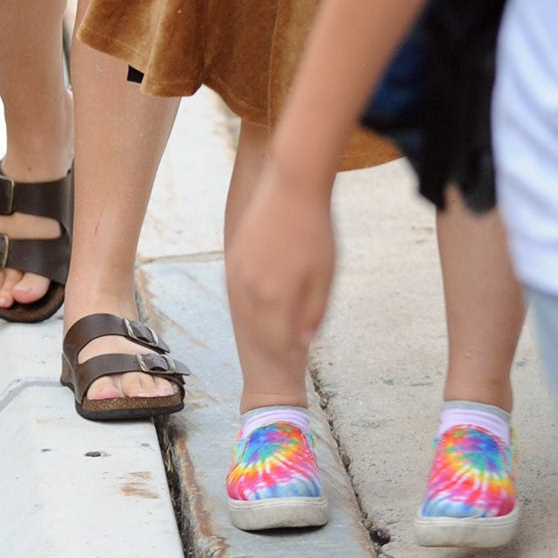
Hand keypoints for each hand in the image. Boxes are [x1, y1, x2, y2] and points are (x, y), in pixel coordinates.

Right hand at [227, 159, 336, 365]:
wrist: (291, 185)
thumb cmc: (314, 230)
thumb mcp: (324, 276)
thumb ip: (313, 313)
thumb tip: (302, 342)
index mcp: (274, 296)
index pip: (275, 343)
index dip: (282, 360)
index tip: (291, 372)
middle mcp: (249, 288)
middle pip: (255, 332)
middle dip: (267, 351)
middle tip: (278, 368)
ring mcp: (237, 271)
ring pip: (241, 314)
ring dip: (253, 332)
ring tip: (265, 346)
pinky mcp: (233, 257)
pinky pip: (235, 294)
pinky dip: (244, 309)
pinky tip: (254, 313)